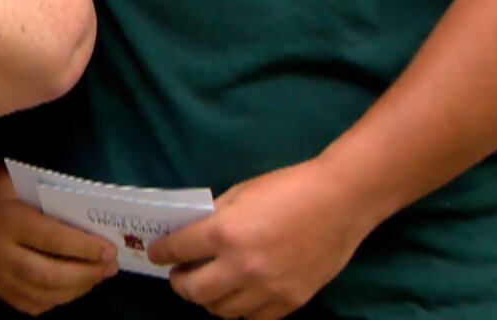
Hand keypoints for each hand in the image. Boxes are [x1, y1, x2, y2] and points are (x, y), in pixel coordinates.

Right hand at [0, 169, 115, 313]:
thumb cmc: (7, 187)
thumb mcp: (27, 180)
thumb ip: (56, 199)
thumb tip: (97, 218)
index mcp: (6, 219)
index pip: (52, 239)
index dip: (85, 247)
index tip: (110, 250)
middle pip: (49, 274)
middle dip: (86, 273)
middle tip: (110, 267)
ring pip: (43, 293)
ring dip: (77, 288)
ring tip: (98, 276)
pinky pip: (32, 304)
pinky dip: (58, 299)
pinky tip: (74, 287)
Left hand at [150, 158, 374, 318]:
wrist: (340, 201)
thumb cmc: (288, 189)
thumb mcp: (240, 194)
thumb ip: (213, 217)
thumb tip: (190, 235)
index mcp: (225, 232)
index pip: (177, 250)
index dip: (161, 253)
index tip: (157, 254)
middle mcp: (242, 266)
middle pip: (194, 292)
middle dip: (179, 283)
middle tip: (179, 275)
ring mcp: (268, 288)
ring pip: (222, 311)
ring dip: (209, 299)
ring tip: (209, 286)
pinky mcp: (291, 302)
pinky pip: (254, 319)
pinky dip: (240, 309)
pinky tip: (239, 295)